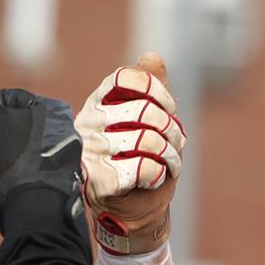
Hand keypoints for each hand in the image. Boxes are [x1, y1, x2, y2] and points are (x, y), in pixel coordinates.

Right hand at [0, 86, 80, 231]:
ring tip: (1, 169)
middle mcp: (66, 130)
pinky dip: (20, 171)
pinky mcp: (62, 180)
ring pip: (23, 144)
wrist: (37, 213)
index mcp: (54, 109)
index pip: (6, 98)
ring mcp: (66, 156)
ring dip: (8, 153)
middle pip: (16, 121)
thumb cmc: (14, 162)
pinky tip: (13, 183)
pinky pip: (32, 166)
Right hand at [77, 52, 185, 252]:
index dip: (157, 91)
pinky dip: (160, 173)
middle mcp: (89, 123)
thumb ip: (149, 88)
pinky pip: (145, 167)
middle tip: (175, 143)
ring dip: (171, 154)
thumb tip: (152, 57)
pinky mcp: (100, 181)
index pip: (128, 78)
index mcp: (99, 101)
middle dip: (172, 129)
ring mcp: (91, 152)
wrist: (130, 207)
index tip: (169, 108)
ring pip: (149, 140)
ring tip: (169, 162)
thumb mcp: (148, 119)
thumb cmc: (139, 157)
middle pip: (146, 111)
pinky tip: (155, 178)